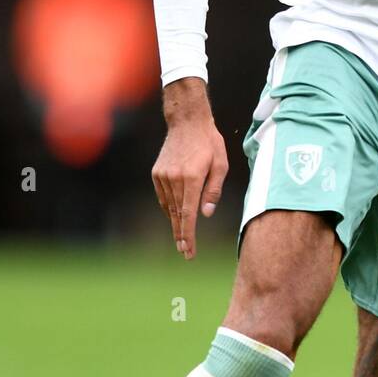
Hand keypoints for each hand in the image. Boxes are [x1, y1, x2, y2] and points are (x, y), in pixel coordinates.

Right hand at [151, 79, 228, 258]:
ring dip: (176, 223)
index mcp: (192, 178)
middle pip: (176, 215)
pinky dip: (169, 207)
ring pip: (169, 207)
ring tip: (183, 238)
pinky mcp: (157, 173)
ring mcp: (163, 176)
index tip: (188, 251)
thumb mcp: (220, 165)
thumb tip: (206, 214)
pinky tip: (176, 214)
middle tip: (186, 253)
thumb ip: (213, 191)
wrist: (187, 123)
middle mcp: (174, 179)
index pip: (188, 214)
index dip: (188, 235)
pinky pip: (163, 196)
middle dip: (182, 236)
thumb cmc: (209, 143)